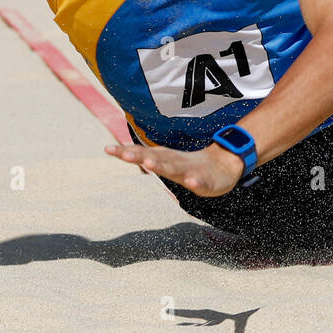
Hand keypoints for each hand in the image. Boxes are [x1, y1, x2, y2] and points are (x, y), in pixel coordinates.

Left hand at [105, 141, 244, 197]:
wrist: (224, 166)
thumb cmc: (190, 165)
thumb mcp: (167, 161)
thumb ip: (147, 156)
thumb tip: (122, 151)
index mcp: (165, 158)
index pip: (143, 153)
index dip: (126, 151)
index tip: (107, 149)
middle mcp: (176, 162)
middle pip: (156, 158)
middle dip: (140, 156)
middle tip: (124, 156)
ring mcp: (192, 171)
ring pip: (176, 168)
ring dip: (163, 166)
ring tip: (150, 164)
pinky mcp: (207, 181)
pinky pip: (200, 183)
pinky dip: (195, 182)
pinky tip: (191, 183)